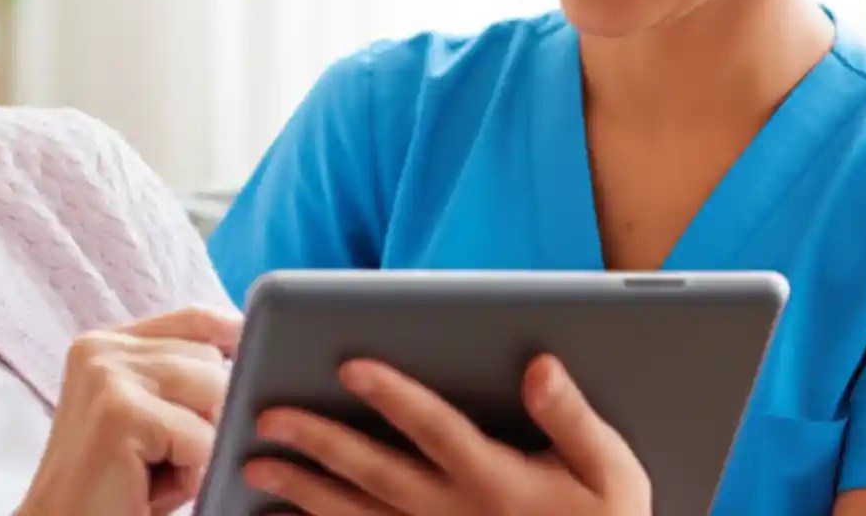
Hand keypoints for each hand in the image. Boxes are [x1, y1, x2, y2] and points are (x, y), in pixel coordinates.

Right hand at [17, 308, 241, 515]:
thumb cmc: (120, 483)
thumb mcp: (157, 415)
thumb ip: (188, 375)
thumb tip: (253, 342)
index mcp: (107, 344)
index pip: (195, 318)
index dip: (233, 338)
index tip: (254, 362)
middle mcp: (102, 351)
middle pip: (212, 359)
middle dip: (210, 413)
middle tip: (164, 455)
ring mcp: (107, 377)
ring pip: (214, 393)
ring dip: (201, 444)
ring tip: (156, 469)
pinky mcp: (119, 414)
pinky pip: (200, 438)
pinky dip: (190, 473)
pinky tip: (148, 489)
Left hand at [244, 354, 651, 515]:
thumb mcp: (610, 469)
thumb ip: (571, 417)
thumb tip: (539, 366)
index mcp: (496, 479)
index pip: (434, 428)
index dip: (393, 394)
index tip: (349, 365)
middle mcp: (454, 512)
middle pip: (376, 471)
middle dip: (320, 442)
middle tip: (269, 416)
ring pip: (356, 515)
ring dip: (303, 491)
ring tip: (256, 467)